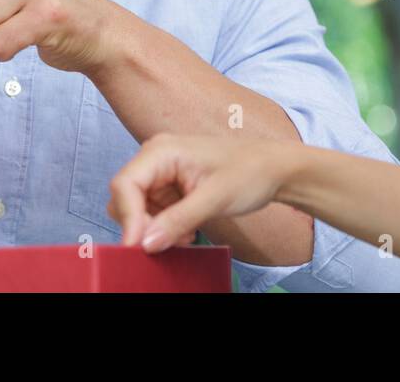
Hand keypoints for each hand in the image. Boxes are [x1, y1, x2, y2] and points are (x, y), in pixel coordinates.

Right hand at [108, 133, 292, 251]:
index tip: (139, 247)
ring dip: (156, 229)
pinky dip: (165, 226)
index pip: (125, 185)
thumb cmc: (249, 172)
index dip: (127, 218)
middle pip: (126, 198)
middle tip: (171, 242)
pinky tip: (189, 230)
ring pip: (138, 209)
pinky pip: (153, 212)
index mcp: (162, 151)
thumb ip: (177, 220)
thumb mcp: (214, 199)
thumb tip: (145, 243)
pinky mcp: (170, 186)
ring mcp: (162, 172)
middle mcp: (156, 158)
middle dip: (143, 225)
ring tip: (188, 234)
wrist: (273, 170)